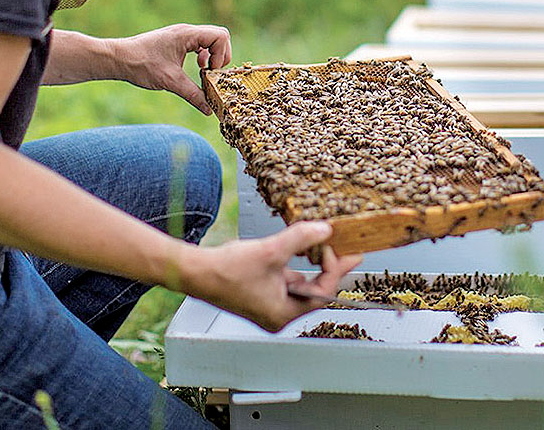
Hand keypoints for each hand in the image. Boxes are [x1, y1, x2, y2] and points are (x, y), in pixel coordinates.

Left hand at [112, 24, 230, 113]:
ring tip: (202, 71)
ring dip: (212, 56)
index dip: (221, 55)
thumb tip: (209, 109)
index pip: (221, 36)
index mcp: (187, 35)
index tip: (209, 71)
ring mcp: (182, 35)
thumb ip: (193, 95)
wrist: (118, 59)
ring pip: (211, 41)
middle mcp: (187, 31)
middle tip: (209, 72)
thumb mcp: (170, 82)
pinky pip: (200, 44)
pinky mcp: (177, 41)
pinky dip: (203, 56)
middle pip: (220, 37)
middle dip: (220, 56)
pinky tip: (194, 68)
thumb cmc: (141, 65)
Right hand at [183, 221, 362, 331]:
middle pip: (315, 290)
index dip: (332, 267)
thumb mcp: (271, 251)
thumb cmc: (226, 271)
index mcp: (283, 314)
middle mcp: (278, 314)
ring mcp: (270, 304)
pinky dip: (295, 263)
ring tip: (325, 244)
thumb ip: (300, 238)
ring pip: (302, 283)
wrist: (195, 272)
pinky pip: (287, 279)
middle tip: (348, 250)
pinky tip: (301, 247)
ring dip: (311, 263)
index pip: (322, 292)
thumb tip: (325, 230)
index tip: (336, 247)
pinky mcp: (262, 293)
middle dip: (328, 266)